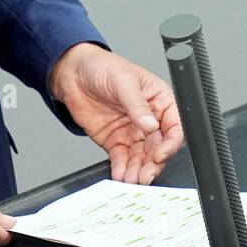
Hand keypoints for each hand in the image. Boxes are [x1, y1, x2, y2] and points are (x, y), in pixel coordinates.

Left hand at [49, 42, 183, 183]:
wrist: (72, 73)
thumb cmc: (102, 67)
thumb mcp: (123, 80)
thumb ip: (137, 104)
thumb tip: (150, 124)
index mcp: (159, 100)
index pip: (174, 126)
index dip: (170, 143)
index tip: (160, 155)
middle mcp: (149, 118)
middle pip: (159, 147)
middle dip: (153, 163)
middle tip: (145, 175)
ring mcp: (132, 131)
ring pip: (142, 157)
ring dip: (138, 170)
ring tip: (131, 179)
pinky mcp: (115, 141)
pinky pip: (122, 159)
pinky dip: (122, 169)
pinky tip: (120, 175)